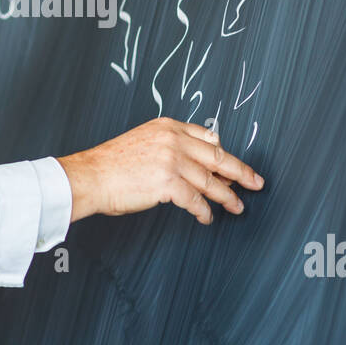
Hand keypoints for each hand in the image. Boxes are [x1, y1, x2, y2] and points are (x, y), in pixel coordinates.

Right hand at [57, 117, 263, 225]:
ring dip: (227, 197)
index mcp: (168, 126)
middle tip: (255, 182)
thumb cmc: (111, 164)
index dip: (224, 153)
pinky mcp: (169, 182)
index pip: (207, 137)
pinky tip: (207, 217)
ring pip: (210, 181)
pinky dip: (205, 211)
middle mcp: (173, 140)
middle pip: (217, 156)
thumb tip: (192, 164)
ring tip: (237, 206)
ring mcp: (173, 161)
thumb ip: (167, 145)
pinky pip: (196, 201)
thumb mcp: (142, 141)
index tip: (234, 163)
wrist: (91, 175)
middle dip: (240, 172)